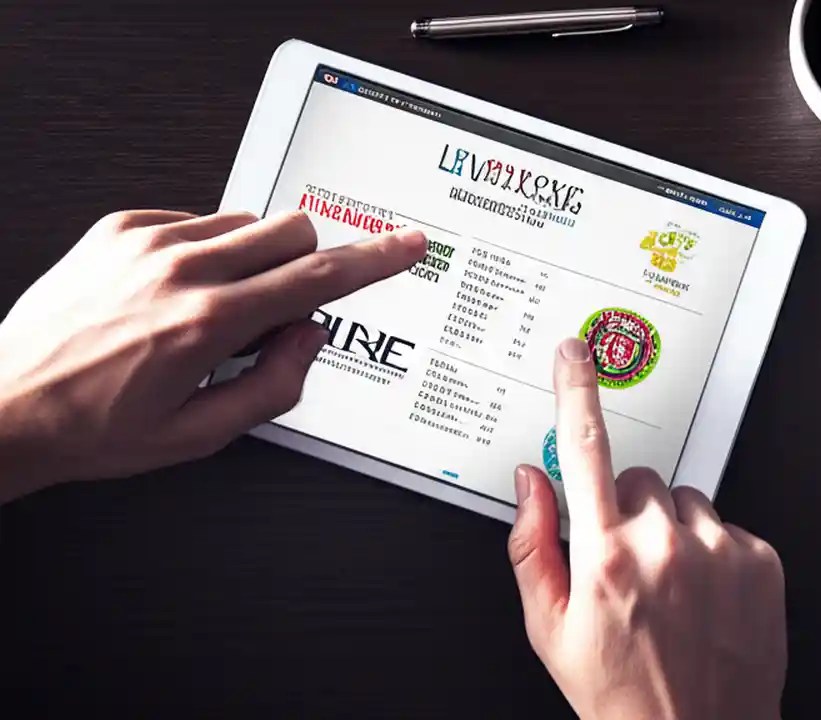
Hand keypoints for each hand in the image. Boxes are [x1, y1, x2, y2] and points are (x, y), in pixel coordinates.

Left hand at [0, 209, 425, 501]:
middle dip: (305, 265)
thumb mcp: (201, 434)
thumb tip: (308, 337)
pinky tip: (177, 291)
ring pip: (249, 220)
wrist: (5, 404)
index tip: (407, 244)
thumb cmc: (94, 426)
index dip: (375, 259)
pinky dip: (208, 249)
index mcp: (207, 324)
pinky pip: (198, 217)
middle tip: (273, 313)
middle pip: (293, 230)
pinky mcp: (120, 226)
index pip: (317, 278)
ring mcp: (147, 241)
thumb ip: (276, 386)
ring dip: (255, 259)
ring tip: (215, 306)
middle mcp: (180, 270)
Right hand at [507, 339, 786, 719]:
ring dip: (672, 527)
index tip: (575, 354)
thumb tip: (531, 483)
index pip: (585, 449)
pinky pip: (727, 523)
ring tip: (668, 585)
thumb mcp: (548, 628)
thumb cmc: (620, 692)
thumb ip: (532, 543)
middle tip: (625, 562)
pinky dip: (713, 548)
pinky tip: (703, 594)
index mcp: (605, 556)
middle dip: (625, 508)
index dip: (576, 390)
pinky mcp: (761, 559)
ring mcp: (719, 550)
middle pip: (639, 478)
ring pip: (685, 498)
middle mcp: (665, 545)